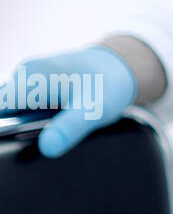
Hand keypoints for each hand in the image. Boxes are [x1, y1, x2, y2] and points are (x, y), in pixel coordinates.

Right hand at [0, 46, 136, 157]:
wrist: (120, 66)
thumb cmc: (107, 85)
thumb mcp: (93, 110)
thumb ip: (69, 128)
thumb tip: (47, 148)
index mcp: (30, 79)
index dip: (3, 129)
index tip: (17, 138)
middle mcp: (23, 74)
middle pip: (2, 111)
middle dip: (11, 127)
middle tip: (40, 134)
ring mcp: (27, 78)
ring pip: (9, 109)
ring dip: (19, 123)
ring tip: (50, 127)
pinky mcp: (33, 84)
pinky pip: (20, 104)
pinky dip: (28, 116)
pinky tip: (50, 123)